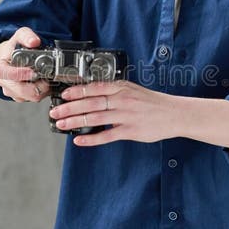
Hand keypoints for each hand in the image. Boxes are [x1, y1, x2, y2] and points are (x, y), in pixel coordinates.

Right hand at [0, 27, 50, 102]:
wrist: (11, 58)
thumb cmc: (14, 48)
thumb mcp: (20, 36)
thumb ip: (26, 36)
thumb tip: (34, 42)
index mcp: (0, 68)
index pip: (5, 74)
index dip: (20, 74)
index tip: (33, 71)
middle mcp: (4, 82)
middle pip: (21, 91)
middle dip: (37, 85)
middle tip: (47, 77)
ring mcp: (12, 91)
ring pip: (30, 97)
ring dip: (42, 89)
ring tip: (46, 78)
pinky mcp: (20, 97)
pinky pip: (33, 99)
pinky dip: (42, 92)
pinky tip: (43, 82)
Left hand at [49, 80, 178, 145]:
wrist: (173, 114)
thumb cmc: (151, 103)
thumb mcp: (132, 89)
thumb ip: (114, 90)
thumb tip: (90, 93)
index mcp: (122, 88)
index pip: (95, 87)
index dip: (77, 91)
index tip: (63, 95)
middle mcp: (122, 100)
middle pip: (91, 103)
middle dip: (70, 108)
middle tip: (55, 112)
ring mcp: (126, 116)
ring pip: (95, 119)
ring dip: (75, 122)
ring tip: (61, 125)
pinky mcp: (130, 131)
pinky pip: (107, 136)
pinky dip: (91, 139)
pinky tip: (78, 141)